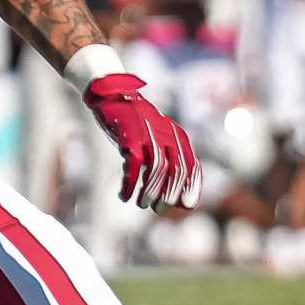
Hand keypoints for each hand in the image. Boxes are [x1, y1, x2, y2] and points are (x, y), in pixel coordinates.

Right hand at [83, 73, 200, 210]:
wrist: (112, 95)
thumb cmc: (135, 125)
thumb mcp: (156, 141)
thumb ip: (168, 163)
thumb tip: (179, 200)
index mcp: (177, 136)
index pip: (192, 166)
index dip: (192, 187)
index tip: (187, 206)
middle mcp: (167, 134)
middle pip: (177, 171)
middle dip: (169, 195)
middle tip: (158, 209)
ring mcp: (148, 134)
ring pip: (157, 170)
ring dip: (150, 192)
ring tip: (141, 204)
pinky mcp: (129, 136)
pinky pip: (134, 166)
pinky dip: (129, 184)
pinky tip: (124, 195)